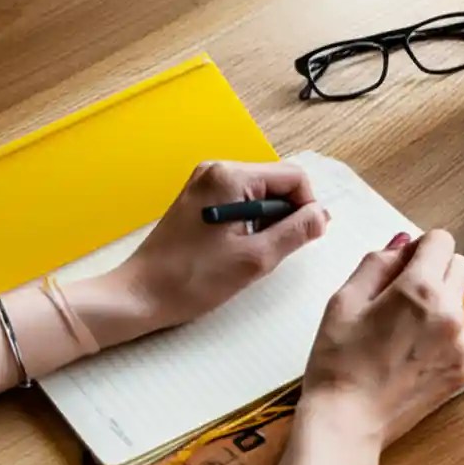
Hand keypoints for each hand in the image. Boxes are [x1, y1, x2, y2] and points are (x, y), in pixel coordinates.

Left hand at [92, 161, 330, 344]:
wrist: (140, 295)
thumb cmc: (193, 279)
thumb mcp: (256, 258)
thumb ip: (297, 231)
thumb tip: (323, 215)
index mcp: (231, 177)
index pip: (294, 177)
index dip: (307, 208)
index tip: (301, 239)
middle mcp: (217, 170)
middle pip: (278, 183)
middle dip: (286, 216)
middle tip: (273, 251)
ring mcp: (205, 182)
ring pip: (262, 194)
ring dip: (268, 222)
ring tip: (251, 252)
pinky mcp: (199, 198)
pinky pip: (242, 201)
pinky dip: (251, 223)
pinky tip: (237, 248)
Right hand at [299, 229, 463, 449]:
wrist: (347, 422)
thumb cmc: (338, 363)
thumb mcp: (344, 300)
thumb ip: (378, 263)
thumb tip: (403, 243)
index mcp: (420, 290)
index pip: (442, 241)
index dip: (419, 247)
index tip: (402, 264)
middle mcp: (449, 314)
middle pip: (459, 266)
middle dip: (434, 269)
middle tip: (400, 293)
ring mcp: (460, 344)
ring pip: (459, 301)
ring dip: (437, 303)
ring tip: (399, 330)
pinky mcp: (462, 368)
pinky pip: (458, 334)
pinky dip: (440, 334)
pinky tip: (408, 353)